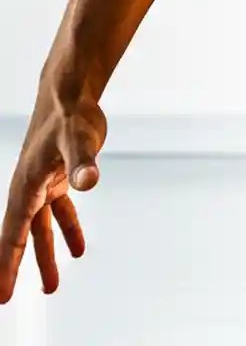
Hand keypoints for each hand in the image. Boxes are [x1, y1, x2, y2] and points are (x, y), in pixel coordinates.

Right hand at [0, 86, 105, 302]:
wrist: (70, 95)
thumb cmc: (70, 115)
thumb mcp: (78, 140)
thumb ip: (83, 163)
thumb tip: (89, 182)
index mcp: (25, 187)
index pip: (12, 234)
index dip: (6, 265)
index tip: (1, 294)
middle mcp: (29, 189)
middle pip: (20, 236)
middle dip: (16, 267)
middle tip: (8, 297)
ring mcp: (43, 184)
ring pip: (41, 228)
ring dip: (46, 254)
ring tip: (52, 285)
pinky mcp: (59, 178)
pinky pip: (60, 212)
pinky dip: (68, 230)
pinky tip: (78, 248)